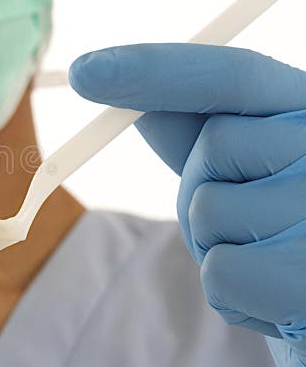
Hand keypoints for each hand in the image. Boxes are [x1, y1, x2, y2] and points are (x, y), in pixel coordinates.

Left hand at [70, 43, 305, 366]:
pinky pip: (220, 272)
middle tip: (253, 220)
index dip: (155, 68)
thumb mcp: (248, 175)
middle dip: (203, 185)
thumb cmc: (282, 237)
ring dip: (216, 243)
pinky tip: (274, 298)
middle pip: (215, 145)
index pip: (236, 76)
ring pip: (208, 211)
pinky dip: (232, 292)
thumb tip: (139, 105)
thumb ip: (201, 135)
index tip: (83, 71)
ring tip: (268, 259)